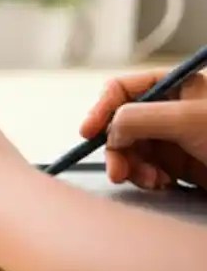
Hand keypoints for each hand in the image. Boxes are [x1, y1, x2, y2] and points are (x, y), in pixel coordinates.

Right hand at [80, 71, 206, 189]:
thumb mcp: (183, 119)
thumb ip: (138, 119)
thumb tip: (110, 133)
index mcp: (174, 85)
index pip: (121, 90)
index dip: (101, 110)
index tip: (88, 133)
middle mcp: (169, 109)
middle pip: (120, 125)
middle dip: (117, 149)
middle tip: (117, 171)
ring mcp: (173, 137)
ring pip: (130, 149)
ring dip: (132, 168)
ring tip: (150, 182)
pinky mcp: (179, 163)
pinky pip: (146, 168)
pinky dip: (147, 178)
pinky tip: (162, 185)